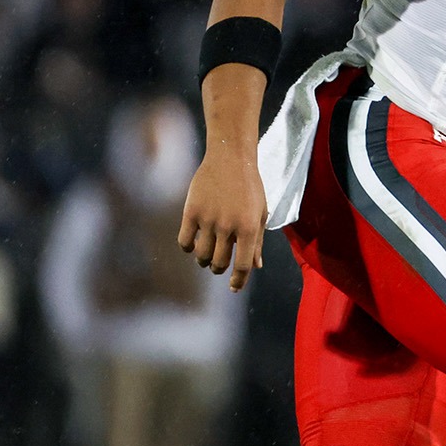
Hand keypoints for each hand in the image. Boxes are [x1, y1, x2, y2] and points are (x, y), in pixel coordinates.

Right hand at [176, 148, 268, 291]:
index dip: (238, 281)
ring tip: (206, 254)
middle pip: (219, 263)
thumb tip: (256, 267)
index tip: (233, 287)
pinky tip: (193, 243)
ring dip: (203, 260)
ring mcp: (208, 219)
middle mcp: (228, 227)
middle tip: (219, 263)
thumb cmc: (250, 187)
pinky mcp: (191, 211)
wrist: (231, 158)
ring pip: (201, 256)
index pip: (242, 266)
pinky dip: (188, 247)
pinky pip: (184, 242)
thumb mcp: (261, 213)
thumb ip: (258, 242)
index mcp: (249, 228)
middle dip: (218, 268)